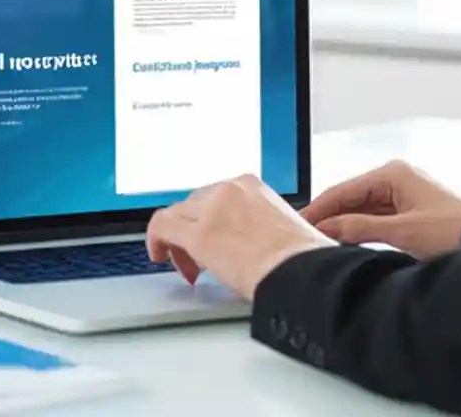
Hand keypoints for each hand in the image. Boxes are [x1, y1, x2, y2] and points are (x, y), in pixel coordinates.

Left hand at [145, 174, 335, 299]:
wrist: (303, 272)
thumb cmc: (303, 259)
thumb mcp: (286, 227)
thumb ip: (264, 225)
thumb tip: (259, 242)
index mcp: (254, 187)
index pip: (216, 195)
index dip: (210, 219)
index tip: (215, 237)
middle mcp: (231, 190)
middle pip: (195, 204)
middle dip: (194, 229)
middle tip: (200, 259)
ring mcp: (212, 211)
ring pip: (178, 216)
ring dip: (179, 240)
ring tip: (187, 265)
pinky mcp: (198, 235)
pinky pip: (162, 228)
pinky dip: (156, 240)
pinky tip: (160, 256)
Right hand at [299, 160, 460, 259]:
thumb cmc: (454, 233)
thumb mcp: (401, 232)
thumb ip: (360, 228)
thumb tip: (327, 228)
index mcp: (393, 174)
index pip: (343, 190)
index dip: (318, 208)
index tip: (297, 224)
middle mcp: (397, 179)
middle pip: (350, 198)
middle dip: (328, 216)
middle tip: (302, 235)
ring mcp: (404, 195)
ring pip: (361, 209)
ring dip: (343, 224)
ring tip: (318, 241)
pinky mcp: (410, 213)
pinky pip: (375, 218)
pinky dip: (359, 229)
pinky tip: (345, 242)